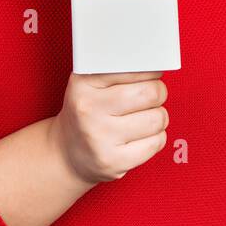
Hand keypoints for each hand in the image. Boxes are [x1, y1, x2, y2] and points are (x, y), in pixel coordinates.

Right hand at [50, 70, 168, 183]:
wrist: (67, 154)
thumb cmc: (88, 112)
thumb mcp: (90, 85)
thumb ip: (118, 70)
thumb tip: (155, 64)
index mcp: (82, 83)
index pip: (134, 68)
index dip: (150, 71)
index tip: (150, 75)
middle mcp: (88, 109)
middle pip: (151, 93)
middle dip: (158, 93)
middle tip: (150, 97)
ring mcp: (100, 138)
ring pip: (157, 119)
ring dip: (159, 117)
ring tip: (144, 118)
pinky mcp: (114, 162)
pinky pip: (156, 142)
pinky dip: (156, 138)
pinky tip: (140, 137)